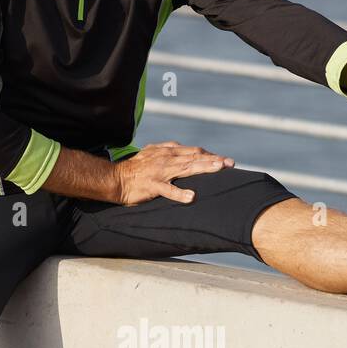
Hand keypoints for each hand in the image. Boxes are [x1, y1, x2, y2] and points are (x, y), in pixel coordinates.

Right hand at [114, 142, 233, 204]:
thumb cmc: (135, 169)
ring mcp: (160, 172)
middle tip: (231, 163)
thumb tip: (185, 151)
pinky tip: (191, 197)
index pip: (194, 151)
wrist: (115, 179)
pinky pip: (167, 190)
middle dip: (214, 160)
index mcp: (168, 152)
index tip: (224, 160)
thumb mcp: (153, 153)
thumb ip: (169, 150)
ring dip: (204, 168)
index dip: (210, 155)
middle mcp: (166, 158)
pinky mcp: (152, 185)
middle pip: (195, 157)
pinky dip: (180, 193)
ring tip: (219, 169)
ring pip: (186, 168)